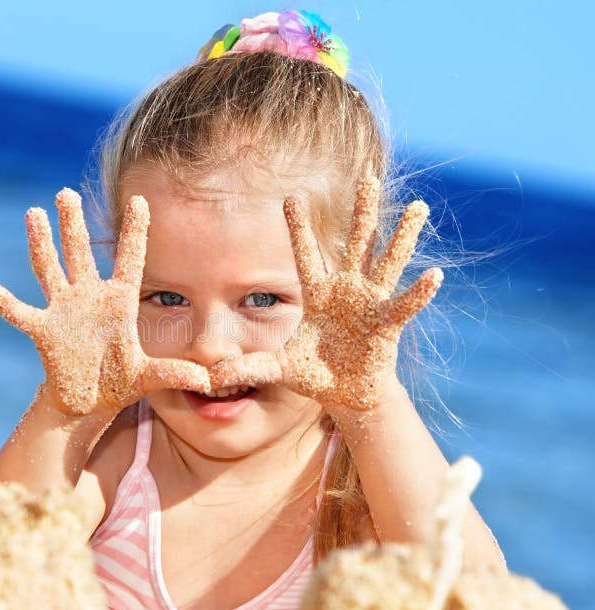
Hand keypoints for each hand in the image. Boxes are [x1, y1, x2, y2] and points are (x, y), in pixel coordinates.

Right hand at [0, 188, 209, 416]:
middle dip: (73, 224)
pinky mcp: (44, 331)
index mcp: (119, 303)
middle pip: (80, 254)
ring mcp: (65, 310)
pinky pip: (23, 315)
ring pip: (50, 269)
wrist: (88, 403)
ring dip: (41, 243)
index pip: (130, 260)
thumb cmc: (120, 383)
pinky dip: (9, 305)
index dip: (135, 231)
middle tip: (66, 193)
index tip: (139, 200)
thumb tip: (206, 381)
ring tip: (34, 213)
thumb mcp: (148, 378)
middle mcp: (90, 298)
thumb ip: (173, 373)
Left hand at [210, 178, 442, 411]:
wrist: (347, 395)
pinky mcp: (387, 326)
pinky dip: (418, 292)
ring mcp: (370, 305)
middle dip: (362, 213)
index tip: (291, 197)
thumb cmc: (315, 375)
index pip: (306, 257)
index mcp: (318, 296)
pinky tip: (434, 275)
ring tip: (419, 206)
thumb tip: (212, 376)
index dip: (300, 230)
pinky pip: (403, 305)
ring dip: (401, 237)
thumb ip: (250, 367)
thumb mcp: (280, 369)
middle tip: (368, 178)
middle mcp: (347, 292)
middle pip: (355, 245)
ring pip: (387, 263)